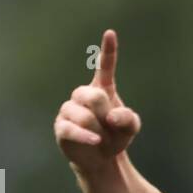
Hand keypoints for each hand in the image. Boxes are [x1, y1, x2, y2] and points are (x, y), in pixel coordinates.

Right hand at [54, 29, 141, 171]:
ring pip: (83, 115)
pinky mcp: (62, 127)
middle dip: (105, 114)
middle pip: (94, 96)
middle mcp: (82, 95)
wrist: (102, 159)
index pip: (104, 67)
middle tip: (109, 127)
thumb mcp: (131, 128)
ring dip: (98, 130)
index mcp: (101, 89)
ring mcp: (69, 110)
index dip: (108, 51)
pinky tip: (96, 141)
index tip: (111, 33)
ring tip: (101, 139)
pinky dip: (86, 136)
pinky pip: (72, 129)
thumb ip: (128, 119)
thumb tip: (112, 117)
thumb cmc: (115, 137)